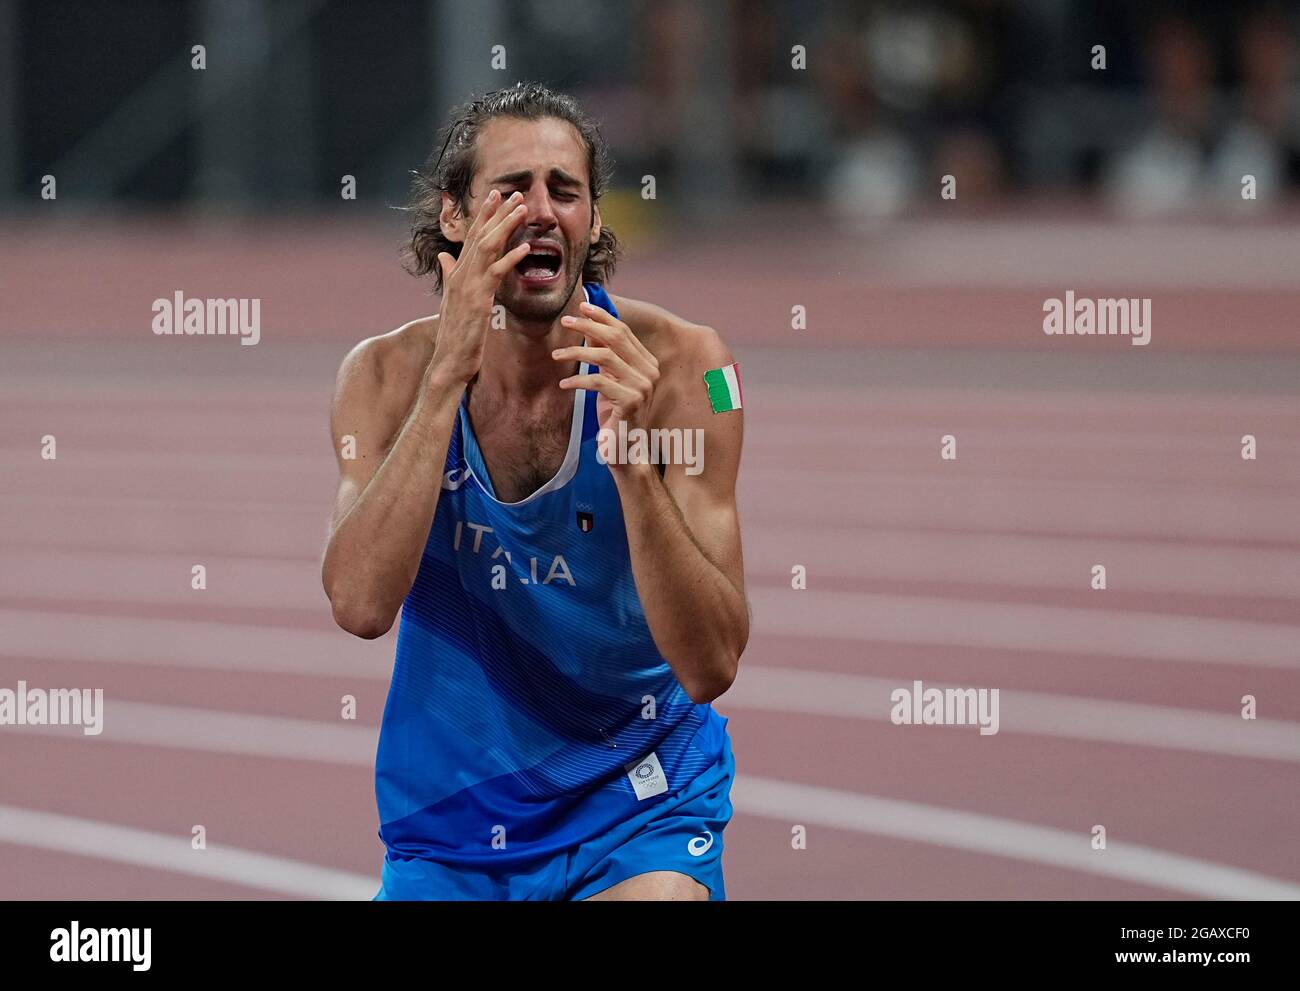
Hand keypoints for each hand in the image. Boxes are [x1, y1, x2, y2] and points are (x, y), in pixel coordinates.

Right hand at [430, 189, 532, 384]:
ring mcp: (468, 286)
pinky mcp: (479, 301)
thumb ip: (449, 275)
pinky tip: (526, 248)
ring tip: (522, 209)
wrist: (449, 361)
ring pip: (488, 247)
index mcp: (457, 274)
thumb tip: (444, 256)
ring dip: (506, 226)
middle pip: (481, 236)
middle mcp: (460, 275)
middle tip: (515, 193)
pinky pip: (496, 274)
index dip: (484, 216)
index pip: (472, 238)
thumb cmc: (455, 334)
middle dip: (497, 213)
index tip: (496, 196)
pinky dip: (511, 259)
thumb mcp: (452, 300)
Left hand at [553, 302, 660, 472]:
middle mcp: (649, 372)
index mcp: (647, 363)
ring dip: (577, 352)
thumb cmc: (616, 416)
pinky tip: (564, 385)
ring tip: (556, 355)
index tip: (582, 307)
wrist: (626, 451)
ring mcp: (642, 387)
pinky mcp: (630, 402)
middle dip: (588, 326)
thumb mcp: (610, 381)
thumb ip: (606, 357)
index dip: (603, 317)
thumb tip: (589, 330)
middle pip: (616, 338)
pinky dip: (577, 381)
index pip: (624, 331)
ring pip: (605, 356)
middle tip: (565, 322)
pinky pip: (599, 382)